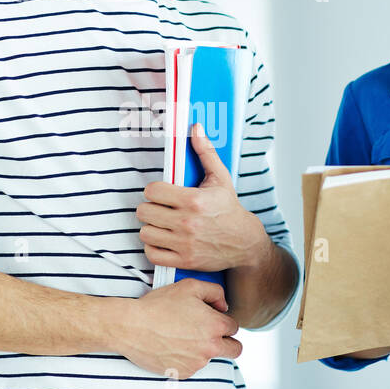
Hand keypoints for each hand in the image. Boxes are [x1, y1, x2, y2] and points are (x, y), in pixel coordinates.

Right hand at [114, 277, 240, 378]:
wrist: (131, 327)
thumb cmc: (159, 305)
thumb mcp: (189, 286)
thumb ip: (215, 292)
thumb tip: (224, 307)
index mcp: (215, 326)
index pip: (234, 328)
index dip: (223, 322)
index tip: (211, 320)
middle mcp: (210, 347)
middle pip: (235, 350)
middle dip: (227, 342)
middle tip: (210, 335)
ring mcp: (197, 363)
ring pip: (211, 358)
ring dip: (203, 350)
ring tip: (181, 337)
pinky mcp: (183, 373)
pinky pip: (193, 367)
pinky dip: (186, 359)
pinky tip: (172, 346)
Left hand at [138, 122, 266, 271]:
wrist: (245, 243)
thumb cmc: (229, 209)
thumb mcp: (220, 178)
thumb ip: (205, 152)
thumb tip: (195, 128)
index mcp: (193, 199)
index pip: (152, 191)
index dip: (154, 191)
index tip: (161, 193)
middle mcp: (187, 222)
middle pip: (144, 212)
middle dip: (150, 208)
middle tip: (159, 208)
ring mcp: (184, 244)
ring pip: (145, 233)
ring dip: (151, 228)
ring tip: (161, 224)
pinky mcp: (184, 261)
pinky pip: (152, 254)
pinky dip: (154, 247)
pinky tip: (163, 240)